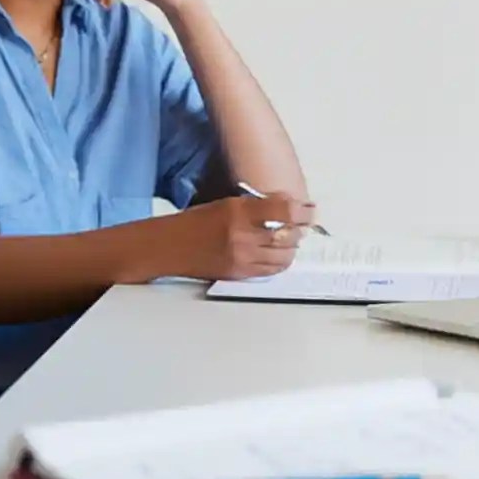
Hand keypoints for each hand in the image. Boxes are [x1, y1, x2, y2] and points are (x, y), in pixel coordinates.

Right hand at [168, 193, 314, 280]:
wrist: (169, 247)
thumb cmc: (194, 222)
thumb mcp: (225, 204)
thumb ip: (255, 207)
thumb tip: (286, 208)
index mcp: (238, 212)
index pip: (283, 210)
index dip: (302, 211)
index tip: (309, 209)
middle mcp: (243, 236)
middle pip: (288, 236)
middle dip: (300, 229)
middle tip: (302, 224)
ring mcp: (242, 258)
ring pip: (284, 256)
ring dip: (291, 247)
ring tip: (290, 239)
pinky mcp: (239, 274)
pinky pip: (272, 270)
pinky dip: (280, 261)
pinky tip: (278, 254)